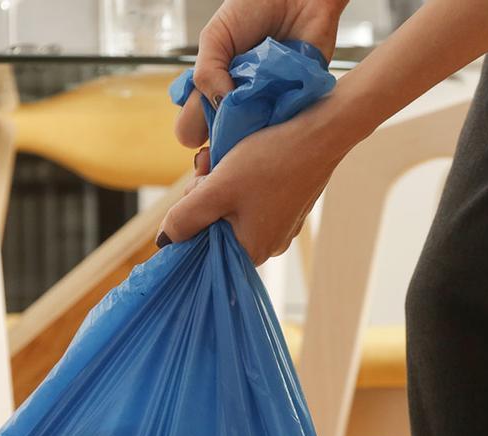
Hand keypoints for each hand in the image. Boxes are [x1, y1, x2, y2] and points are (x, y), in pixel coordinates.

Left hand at [160, 100, 345, 265]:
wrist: (321, 132)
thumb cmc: (269, 160)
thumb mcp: (217, 187)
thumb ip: (185, 217)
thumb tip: (165, 240)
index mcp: (251, 250)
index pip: (203, 246)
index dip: (191, 216)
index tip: (198, 185)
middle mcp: (269, 246)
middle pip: (217, 227)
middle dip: (206, 195)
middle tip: (209, 164)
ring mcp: (282, 227)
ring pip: (233, 211)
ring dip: (221, 185)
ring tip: (226, 157)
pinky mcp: (290, 207)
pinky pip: (254, 201)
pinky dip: (242, 182)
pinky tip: (244, 159)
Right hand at [174, 0, 347, 148]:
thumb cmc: (253, 8)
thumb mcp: (215, 37)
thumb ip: (207, 74)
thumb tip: (219, 108)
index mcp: (211, 90)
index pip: (191, 128)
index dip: (194, 132)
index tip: (201, 130)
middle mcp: (236, 104)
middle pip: (220, 144)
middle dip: (221, 144)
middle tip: (229, 132)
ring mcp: (265, 108)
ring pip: (252, 144)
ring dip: (252, 137)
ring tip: (257, 114)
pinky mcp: (295, 104)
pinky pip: (285, 127)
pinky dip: (281, 120)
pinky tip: (280, 104)